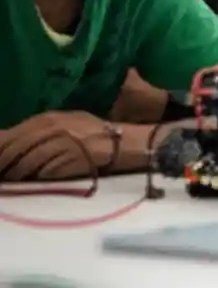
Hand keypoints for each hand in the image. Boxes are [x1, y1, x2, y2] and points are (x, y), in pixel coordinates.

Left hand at [0, 111, 120, 180]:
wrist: (122, 143)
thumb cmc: (93, 132)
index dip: (0, 148)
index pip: (13, 134)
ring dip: (17, 173)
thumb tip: (9, 141)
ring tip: (9, 180)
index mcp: (48, 118)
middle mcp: (52, 129)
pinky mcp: (69, 161)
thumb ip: (40, 129)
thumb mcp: (66, 122)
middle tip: (0, 172)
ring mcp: (61, 144)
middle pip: (18, 148)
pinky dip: (35, 178)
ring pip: (29, 161)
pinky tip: (30, 182)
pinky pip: (45, 172)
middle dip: (4, 161)